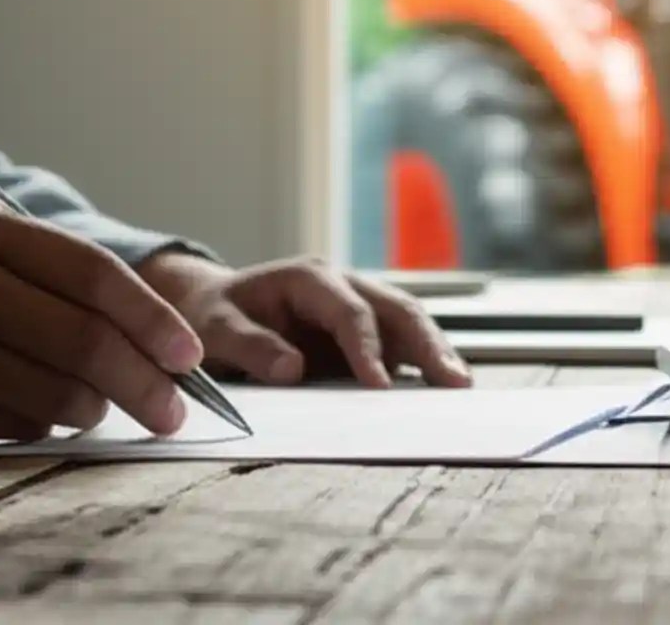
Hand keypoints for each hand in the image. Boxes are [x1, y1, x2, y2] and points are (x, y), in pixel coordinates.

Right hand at [0, 210, 201, 438]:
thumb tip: (174, 354)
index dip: (151, 318)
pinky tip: (41, 414)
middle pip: (83, 340)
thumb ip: (79, 291)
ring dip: (93, 410)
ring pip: (50, 391)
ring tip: (99, 407)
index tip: (189, 357)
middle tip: (171, 413)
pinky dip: (38, 425)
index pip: (91, 273)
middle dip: (142, 384)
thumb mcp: (10, 253)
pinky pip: (6, 422)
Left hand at [137, 254, 471, 389]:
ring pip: (410, 323)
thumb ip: (249, 346)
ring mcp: (360, 307)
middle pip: (398, 309)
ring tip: (460, 386)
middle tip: (453, 381)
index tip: (379, 388)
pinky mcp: (366, 333)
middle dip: (429, 344)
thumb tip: (293, 370)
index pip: (351, 312)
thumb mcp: (213, 330)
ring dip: (437, 353)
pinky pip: (402, 346)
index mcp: (309, 277)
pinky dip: (424, 365)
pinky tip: (441, 391)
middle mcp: (343, 285)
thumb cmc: (209, 318)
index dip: (368, 349)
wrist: (209, 311)